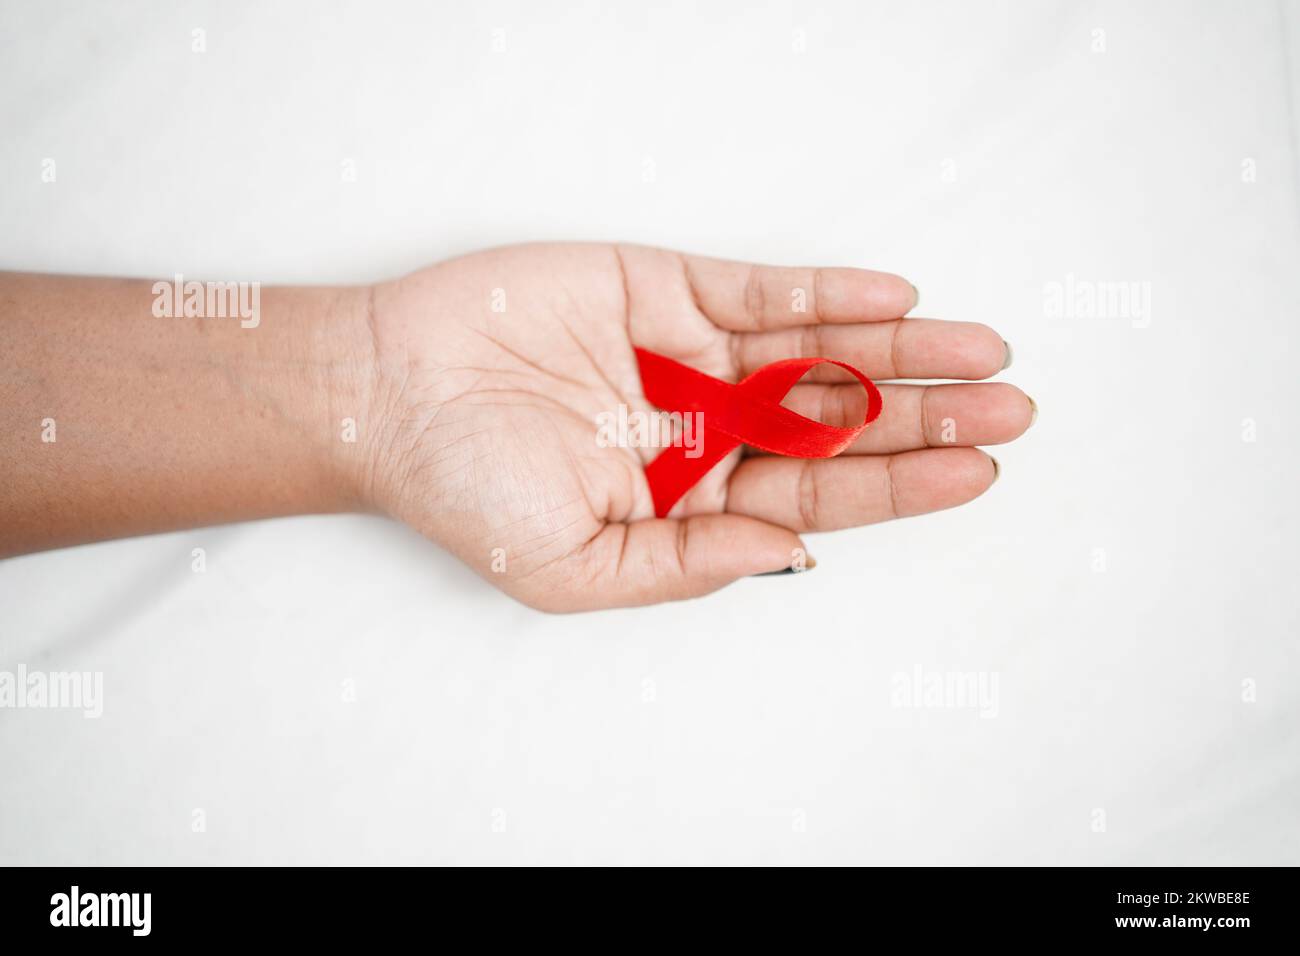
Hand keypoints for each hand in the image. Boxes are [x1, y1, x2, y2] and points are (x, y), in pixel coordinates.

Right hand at [362, 243, 1032, 610]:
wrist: (385, 394)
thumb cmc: (466, 490)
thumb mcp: (572, 570)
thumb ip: (686, 564)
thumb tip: (790, 558)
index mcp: (693, 497)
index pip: (818, 495)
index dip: (899, 484)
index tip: (977, 471)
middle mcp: (707, 424)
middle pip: (838, 420)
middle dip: (925, 415)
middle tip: (1010, 410)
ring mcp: (690, 352)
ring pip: (816, 350)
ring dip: (897, 351)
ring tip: (979, 353)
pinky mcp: (662, 286)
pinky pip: (759, 290)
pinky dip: (823, 293)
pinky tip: (890, 298)